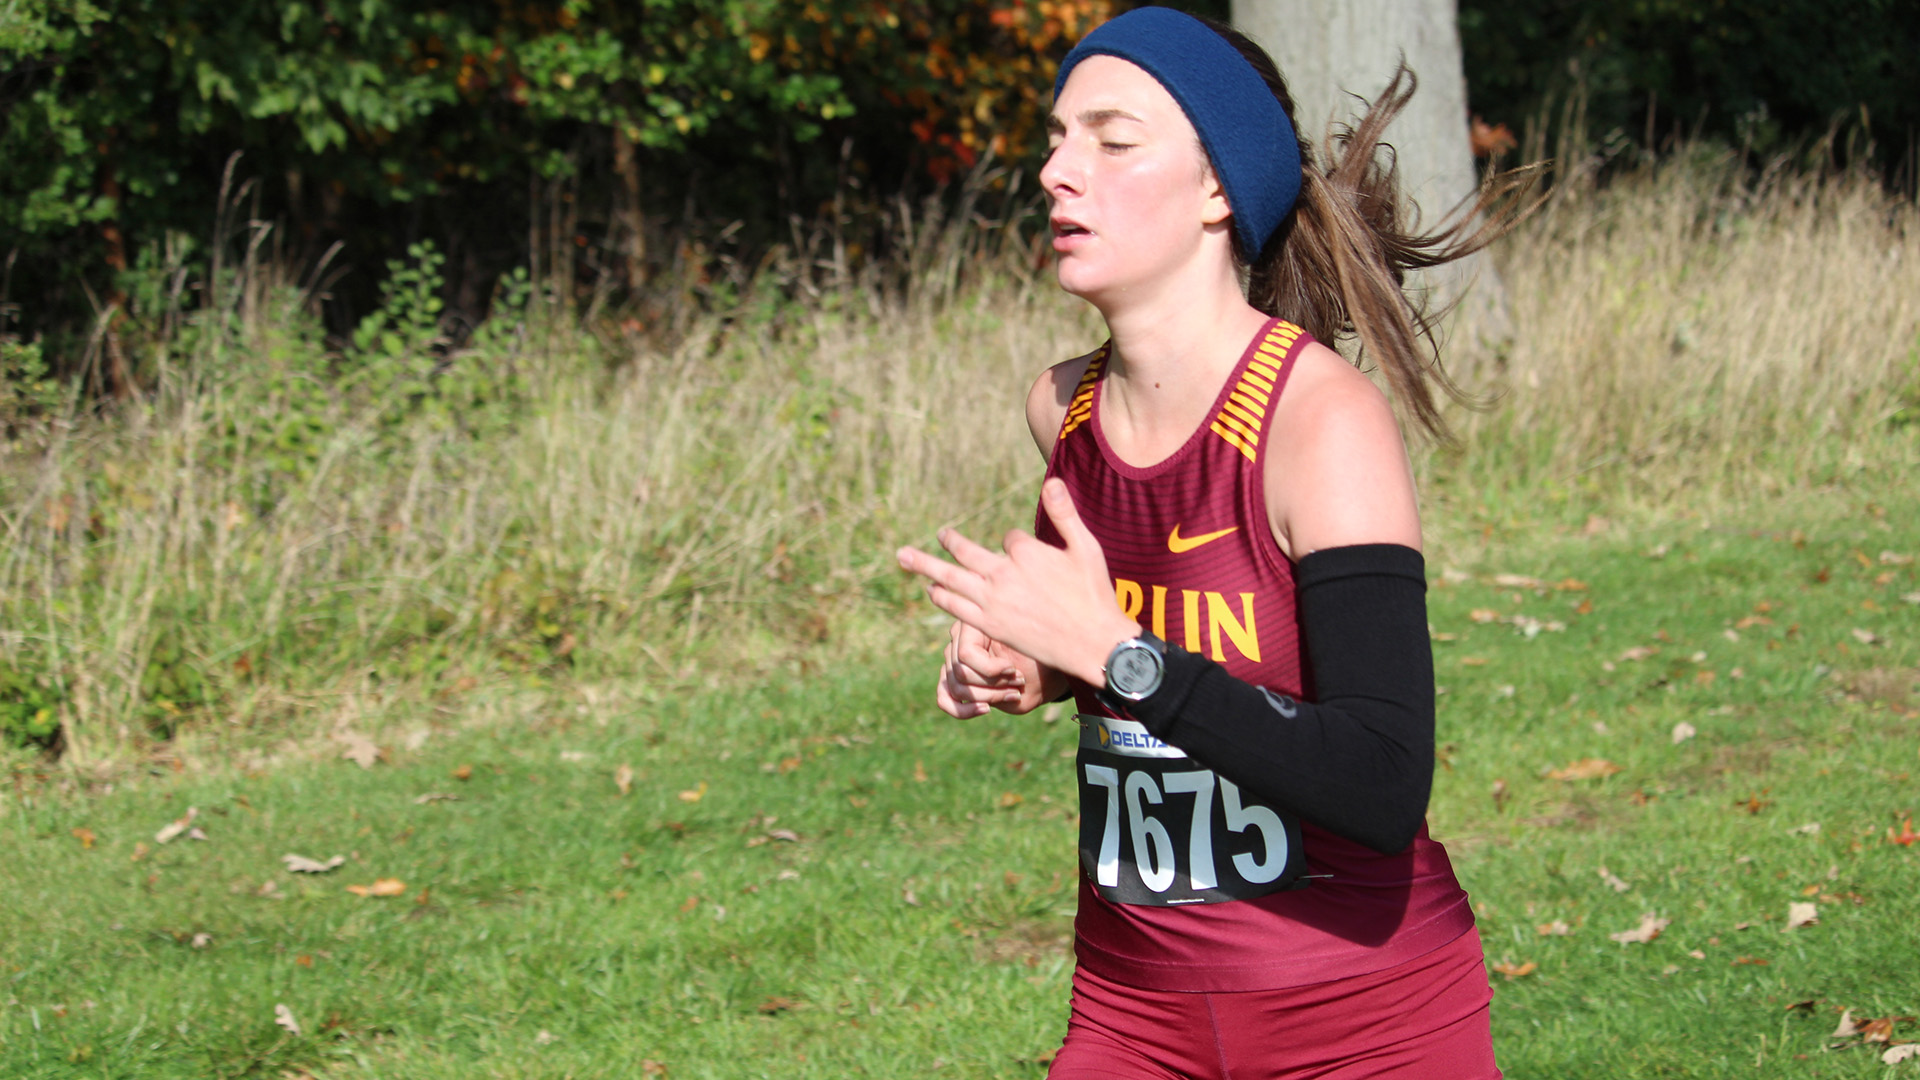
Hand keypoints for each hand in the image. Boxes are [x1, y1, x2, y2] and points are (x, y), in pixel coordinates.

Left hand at [898, 478, 1138, 686]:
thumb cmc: (1093, 594)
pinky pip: (956, 607)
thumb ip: (1064, 514)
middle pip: (965, 552)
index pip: (1008, 539)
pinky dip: (941, 596)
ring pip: (950, 578)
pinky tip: (931, 590)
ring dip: (925, 566)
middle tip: (940, 534)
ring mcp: (992, 601)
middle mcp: (1003, 574)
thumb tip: (1052, 481)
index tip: (1031, 557)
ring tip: (903, 557)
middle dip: (950, 541)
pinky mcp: (989, 625)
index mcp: (1026, 551)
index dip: (1017, 545)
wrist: (1092, 643)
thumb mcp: (1085, 547)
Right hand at [935, 621, 1062, 717]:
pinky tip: (986, 709)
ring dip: (988, 697)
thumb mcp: (1029, 644)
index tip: (1014, 670)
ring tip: (1012, 694)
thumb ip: (1011, 642)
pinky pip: (944, 698)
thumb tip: (998, 655)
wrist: (1042, 666)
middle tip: (1019, 681)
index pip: (966, 654)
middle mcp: (958, 639)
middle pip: (961, 673)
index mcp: (973, 622)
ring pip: (956, 688)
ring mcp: (953, 660)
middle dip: (994, 684)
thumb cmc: (1038, 652)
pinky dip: (962, 710)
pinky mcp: (953, 680)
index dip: (990, 669)